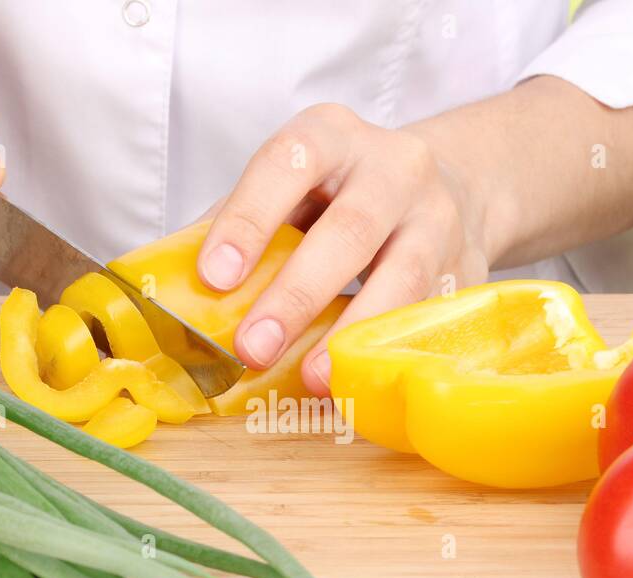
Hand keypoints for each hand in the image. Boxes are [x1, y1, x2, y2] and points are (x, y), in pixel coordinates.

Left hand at [196, 103, 489, 396]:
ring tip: (314, 380)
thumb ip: (237, 227)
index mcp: (332, 136)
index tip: (214, 276)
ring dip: (352, 332)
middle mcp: (393, 166)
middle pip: (348, 228)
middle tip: (253, 348)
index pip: (287, 164)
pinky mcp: (467, 268)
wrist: (454, 188)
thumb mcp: (292, 188)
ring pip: (402, 274)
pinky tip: (360, 385)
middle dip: (297, 294)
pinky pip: (430, 315)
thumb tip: (166, 292)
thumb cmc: (343, 196)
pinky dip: (393, 353)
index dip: (249, 219)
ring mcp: (439, 217)